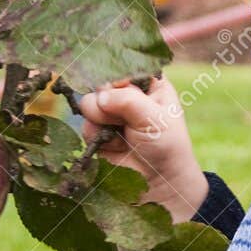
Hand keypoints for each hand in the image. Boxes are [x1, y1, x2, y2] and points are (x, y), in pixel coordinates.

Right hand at [79, 76, 207, 224]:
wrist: (159, 184)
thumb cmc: (166, 146)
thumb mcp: (154, 117)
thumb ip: (127, 100)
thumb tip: (99, 98)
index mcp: (148, 83)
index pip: (122, 66)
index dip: (118, 79)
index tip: (122, 92)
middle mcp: (128, 95)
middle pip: (101, 83)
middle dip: (109, 102)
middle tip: (125, 120)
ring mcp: (111, 114)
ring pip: (88, 104)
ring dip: (102, 121)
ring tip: (123, 136)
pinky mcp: (98, 133)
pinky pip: (85, 126)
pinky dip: (98, 138)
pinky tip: (116, 147)